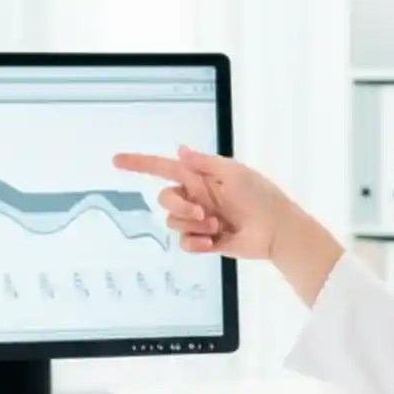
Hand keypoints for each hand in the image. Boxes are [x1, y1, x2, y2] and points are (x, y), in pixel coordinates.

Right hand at [113, 146, 291, 260]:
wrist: (277, 231)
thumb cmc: (260, 197)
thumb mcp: (234, 173)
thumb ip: (204, 164)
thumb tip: (178, 150)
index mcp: (200, 178)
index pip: (164, 168)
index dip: (140, 163)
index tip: (117, 160)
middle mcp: (195, 197)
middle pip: (165, 199)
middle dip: (179, 206)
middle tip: (203, 212)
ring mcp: (198, 220)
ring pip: (173, 223)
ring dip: (193, 226)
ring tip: (217, 226)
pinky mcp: (204, 241)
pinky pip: (184, 243)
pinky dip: (196, 243)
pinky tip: (213, 241)